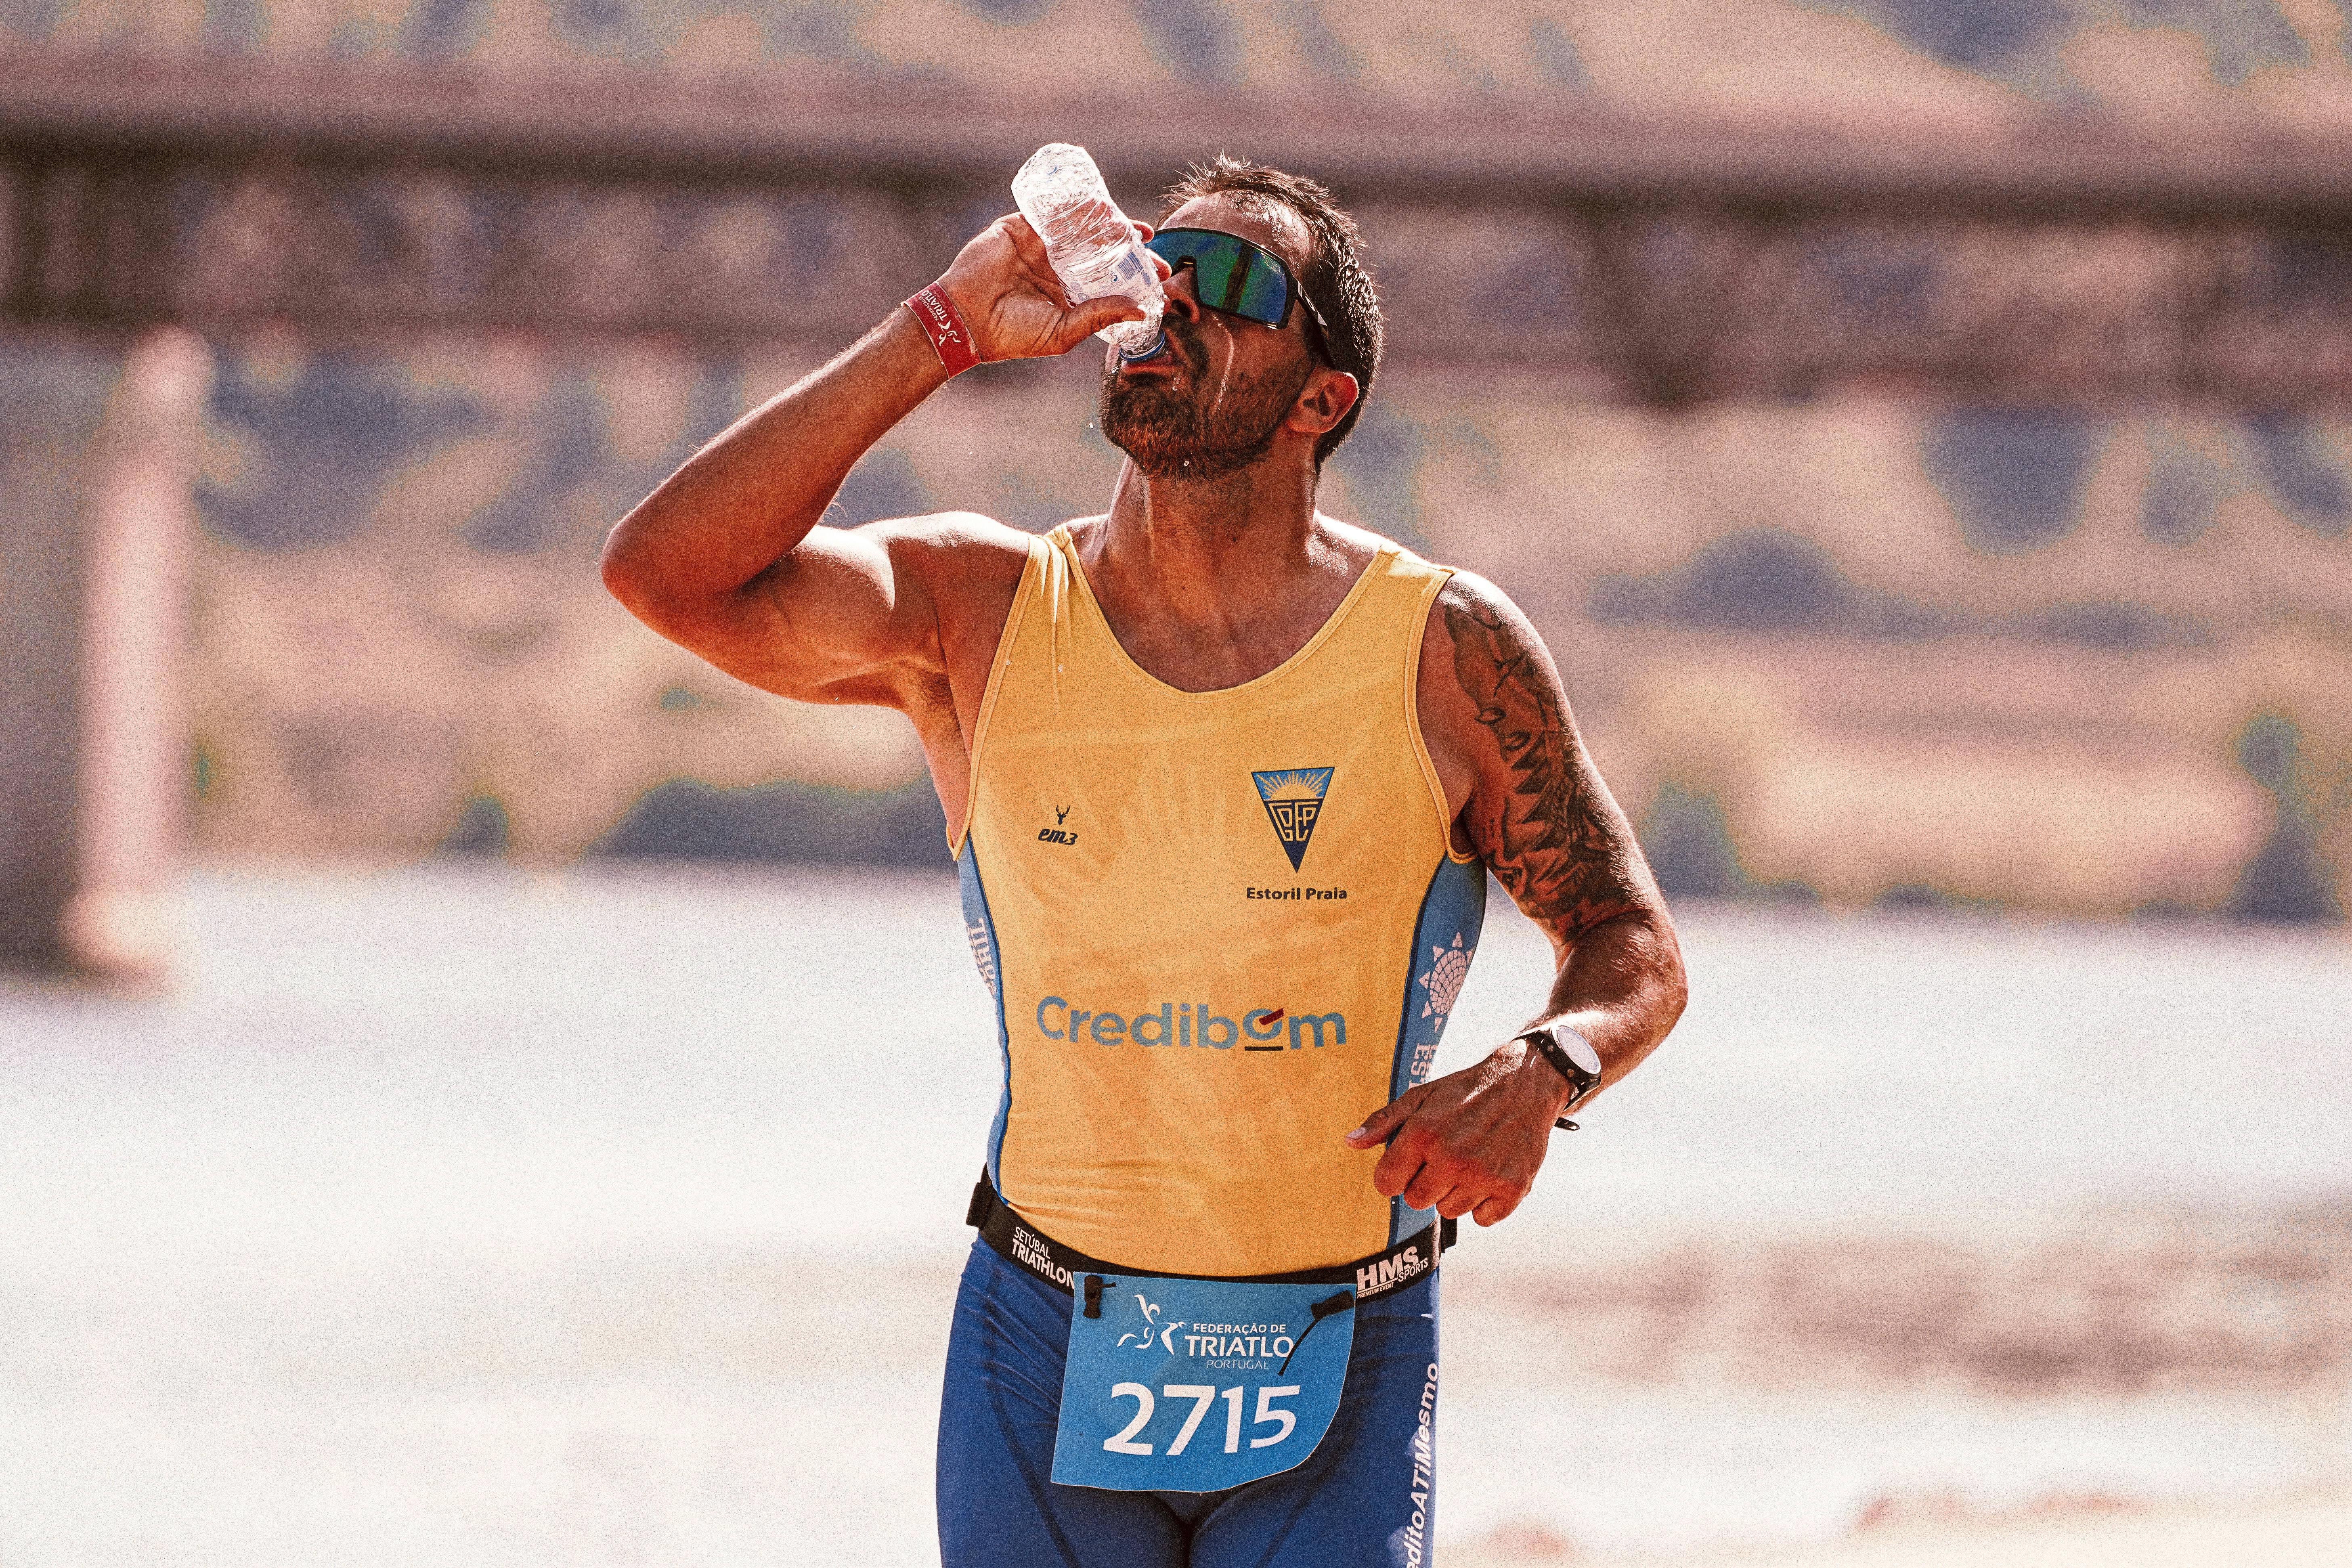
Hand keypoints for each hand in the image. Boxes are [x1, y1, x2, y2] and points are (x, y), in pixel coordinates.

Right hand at [933, 213, 1171, 362]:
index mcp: (1069, 293)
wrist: (966, 320)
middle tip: (1149, 240)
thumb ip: (1100, 317)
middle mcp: (1058, 267)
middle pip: (1100, 247)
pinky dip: (1074, 205)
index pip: (1110, 277)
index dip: (1135, 271)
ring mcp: (1040, 245)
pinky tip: (1097, 205)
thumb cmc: (1012, 335)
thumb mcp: (1064, 331)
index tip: (1160, 271)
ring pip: (1080, 226)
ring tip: (1128, 223)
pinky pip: (1051, 211)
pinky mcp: (1020, 227)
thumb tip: (1141, 310)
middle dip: (1126, 242)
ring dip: (1106, 221)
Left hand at [1342, 1038, 1570, 1225]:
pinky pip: (1482, 1219)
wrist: (1523, 1084)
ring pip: (1449, 1211)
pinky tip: (1490, 1173)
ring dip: (1455, 1192)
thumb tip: (1350, 1144)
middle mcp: (1452, 1157)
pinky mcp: (1511, 1189)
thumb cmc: (1465, 1092)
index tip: (1410, 1162)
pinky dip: (1485, 1203)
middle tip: (1445, 1158)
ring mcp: (1483, 1176)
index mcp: (1423, 1133)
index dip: (1395, 1174)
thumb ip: (1383, 1122)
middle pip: (1416, 1201)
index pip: (1386, 1183)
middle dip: (1425, 1183)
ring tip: (1470, 1161)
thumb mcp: (1420, 1097)